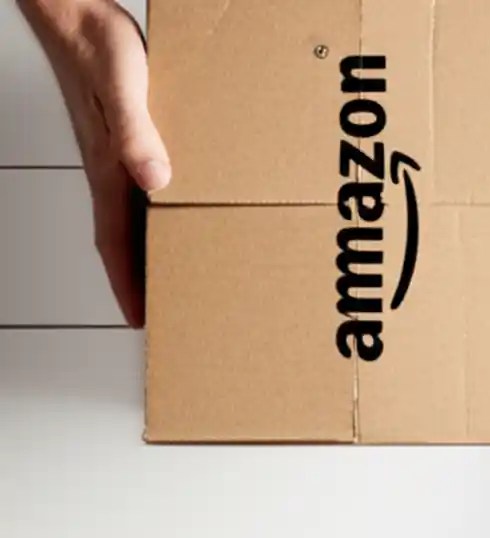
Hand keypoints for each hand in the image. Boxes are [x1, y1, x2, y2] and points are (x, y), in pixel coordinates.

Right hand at [20, 0, 170, 327]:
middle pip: (126, 240)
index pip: (115, 242)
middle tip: (167, 313)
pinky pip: (144, 187)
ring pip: (136, 217)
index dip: (128, 283)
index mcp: (107, 168)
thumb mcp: (125, 87)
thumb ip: (138, 133)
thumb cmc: (97, 44)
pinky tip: (178, 213)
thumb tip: (155, 180)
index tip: (140, 320)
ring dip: (152, 249)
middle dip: (142, 279)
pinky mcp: (130, 136)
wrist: (78, 11)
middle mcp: (111, 169)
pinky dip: (158, 211)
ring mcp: (118, 154)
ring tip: (178, 277)